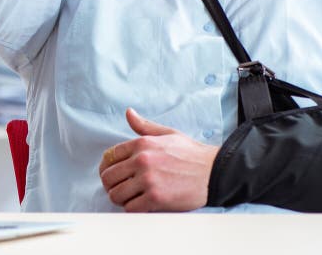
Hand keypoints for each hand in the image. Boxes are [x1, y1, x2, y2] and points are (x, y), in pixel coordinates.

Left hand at [98, 108, 219, 212]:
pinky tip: (142, 204)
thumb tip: (128, 113)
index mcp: (143, 143)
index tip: (113, 173)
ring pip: (116, 194)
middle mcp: (143, 160)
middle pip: (109, 177)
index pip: (110, 156)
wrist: (213, 171)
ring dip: (121, 198)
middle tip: (121, 187)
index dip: (108, 167)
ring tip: (132, 196)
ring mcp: (148, 180)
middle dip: (112, 184)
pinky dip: (133, 208)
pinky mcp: (156, 198)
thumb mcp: (167, 133)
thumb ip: (144, 126)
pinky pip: (130, 208)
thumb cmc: (191, 154)